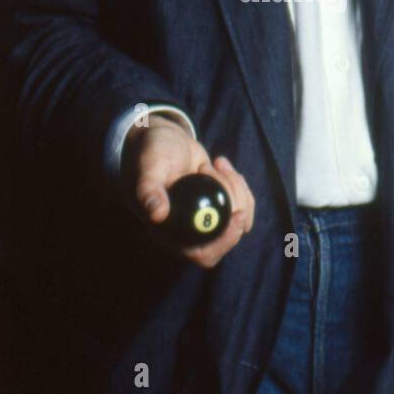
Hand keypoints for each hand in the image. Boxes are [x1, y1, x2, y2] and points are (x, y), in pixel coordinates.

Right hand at [121, 115, 254, 268]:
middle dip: (237, 204)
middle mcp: (193, 230)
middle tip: (230, 176)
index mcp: (173, 232)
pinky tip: (219, 163)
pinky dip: (237, 180)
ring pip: (240, 215)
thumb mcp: (149, 169)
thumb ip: (150, 191)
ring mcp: (209, 218)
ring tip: (213, 164)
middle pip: (230, 234)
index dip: (225, 241)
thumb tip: (157, 214)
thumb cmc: (152, 154)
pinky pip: (243, 200)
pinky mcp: (221, 204)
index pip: (204, 253)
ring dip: (235, 186)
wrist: (165, 140)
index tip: (238, 216)